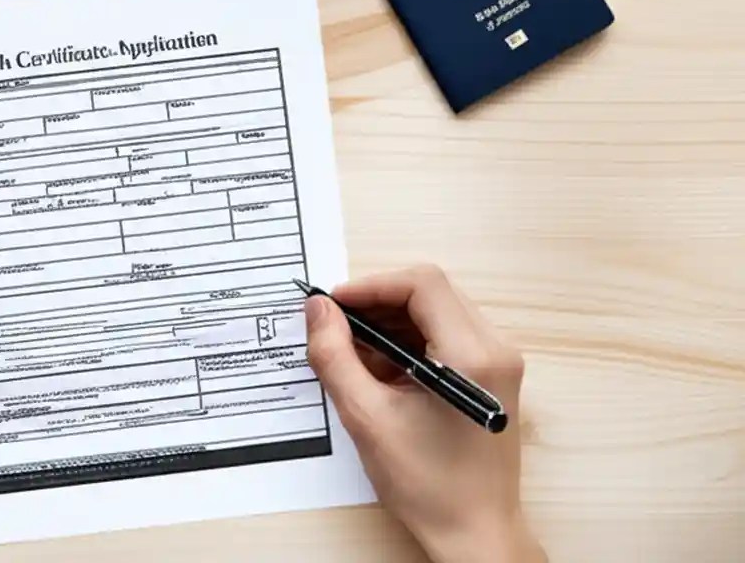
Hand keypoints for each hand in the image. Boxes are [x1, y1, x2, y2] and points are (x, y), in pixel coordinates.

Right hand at [305, 266, 543, 562]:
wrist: (474, 532)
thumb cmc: (429, 485)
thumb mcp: (367, 417)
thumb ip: (336, 356)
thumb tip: (318, 310)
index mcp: (473, 357)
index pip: (422, 284)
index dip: (371, 285)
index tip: (333, 305)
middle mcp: (495, 350)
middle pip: (431, 293)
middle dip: (378, 303)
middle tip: (337, 325)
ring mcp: (498, 363)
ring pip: (437, 312)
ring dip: (392, 323)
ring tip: (353, 351)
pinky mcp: (491, 376)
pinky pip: (446, 336)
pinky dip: (409, 342)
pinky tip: (378, 368)